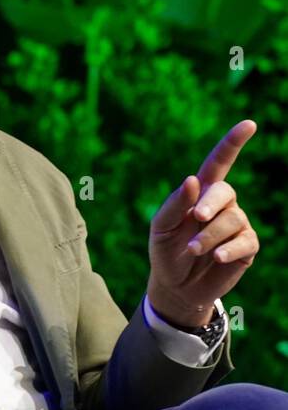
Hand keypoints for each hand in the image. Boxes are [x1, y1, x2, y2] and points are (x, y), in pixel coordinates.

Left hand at [147, 119, 258, 327]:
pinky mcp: (247, 247)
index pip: (219, 163)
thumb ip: (175, 204)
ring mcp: (237, 225)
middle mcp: (222, 205)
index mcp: (200, 193)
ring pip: (232, 220)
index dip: (233, 143)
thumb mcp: (160, 227)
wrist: (176, 286)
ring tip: (194, 250)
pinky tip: (215, 257)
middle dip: (210, 204)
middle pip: (225, 191)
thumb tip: (193, 180)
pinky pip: (245, 242)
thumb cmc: (165, 251)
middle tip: (196, 218)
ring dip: (209, 236)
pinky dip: (228, 250)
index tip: (249, 124)